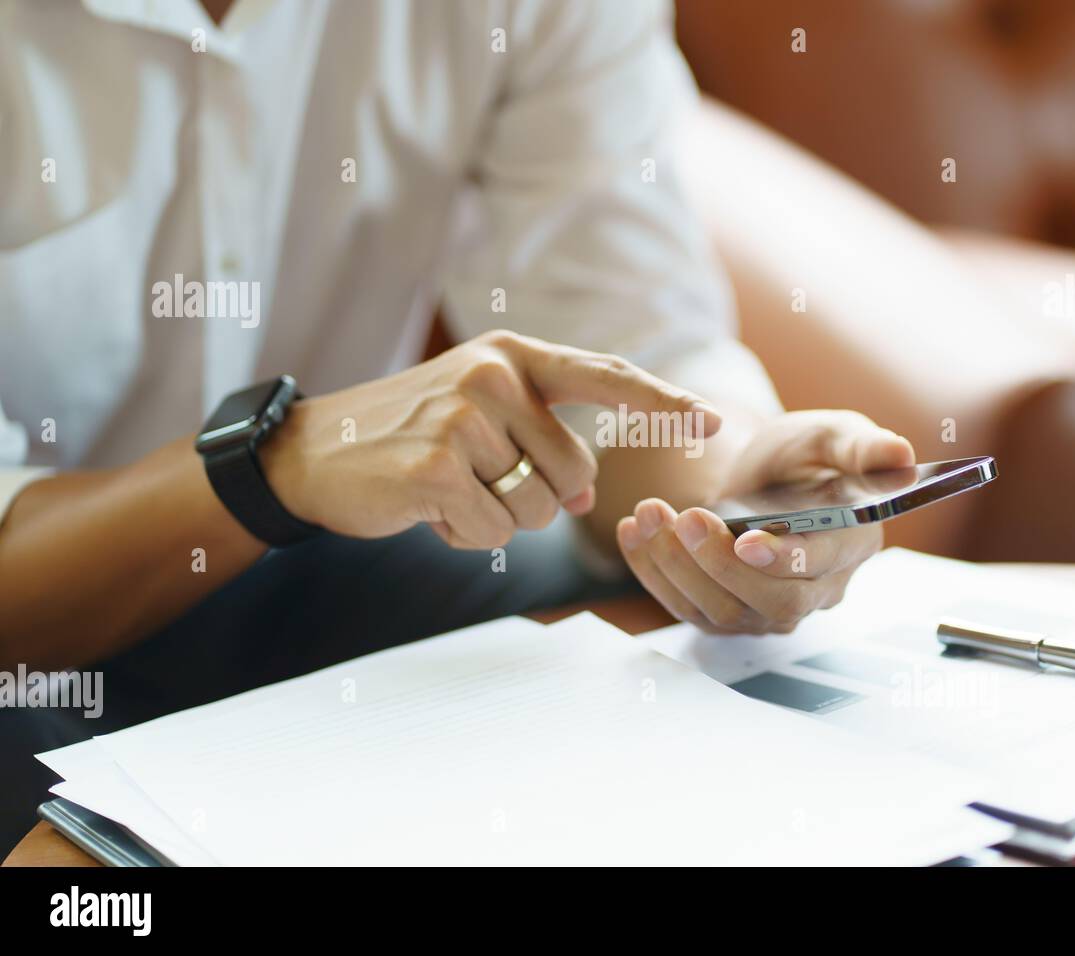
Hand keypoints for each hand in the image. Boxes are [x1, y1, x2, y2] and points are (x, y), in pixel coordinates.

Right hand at [261, 330, 720, 545]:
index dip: (660, 401)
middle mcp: (493, 376)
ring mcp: (463, 418)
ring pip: (538, 508)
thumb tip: (587, 497)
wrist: (315, 452)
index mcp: (511, 356)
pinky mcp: (437, 467)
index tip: (709, 421)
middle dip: (541, 498)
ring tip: (450, 491)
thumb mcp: (477, 415)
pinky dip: (467, 537)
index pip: (604, 375)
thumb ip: (540, 440)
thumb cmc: (406, 435)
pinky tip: (429, 509)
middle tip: (479, 482)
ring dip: (500, 519)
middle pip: (576, 472)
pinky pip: (495, 532)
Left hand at [615, 410, 913, 633]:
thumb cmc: (804, 455)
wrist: (760, 476)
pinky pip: (686, 607)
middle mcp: (816, 590)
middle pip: (773, 601)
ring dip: (679, 566)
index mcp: (852, 545)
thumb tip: (902, 453)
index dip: (787, 558)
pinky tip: (633, 530)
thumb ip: (861, 445)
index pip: (823, 566)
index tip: (747, 539)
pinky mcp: (724, 613)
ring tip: (650, 513)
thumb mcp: (832, 435)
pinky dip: (652, 572)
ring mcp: (768, 609)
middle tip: (685, 517)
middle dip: (721, 564)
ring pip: (723, 610)